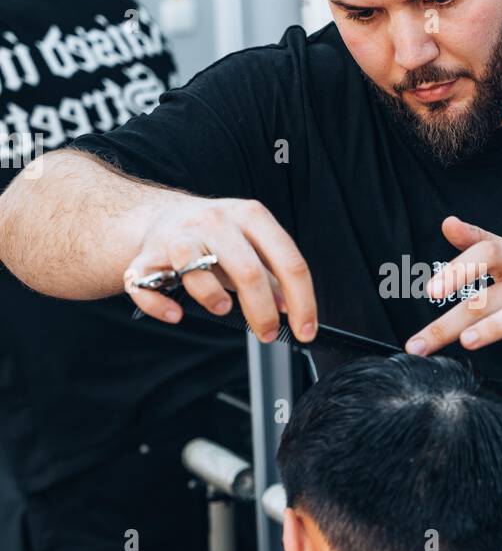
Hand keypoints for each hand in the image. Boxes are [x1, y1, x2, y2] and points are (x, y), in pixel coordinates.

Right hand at [121, 197, 317, 344]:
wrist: (164, 216)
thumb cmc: (215, 235)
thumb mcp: (253, 244)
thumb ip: (274, 274)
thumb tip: (290, 308)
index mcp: (250, 216)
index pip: (288, 261)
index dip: (302, 301)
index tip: (305, 330)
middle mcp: (215, 221)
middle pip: (247, 270)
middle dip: (262, 311)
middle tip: (268, 333)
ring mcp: (178, 237)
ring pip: (193, 265)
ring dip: (210, 296)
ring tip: (223, 309)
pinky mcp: (146, 257)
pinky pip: (146, 283)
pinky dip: (159, 304)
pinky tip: (175, 314)